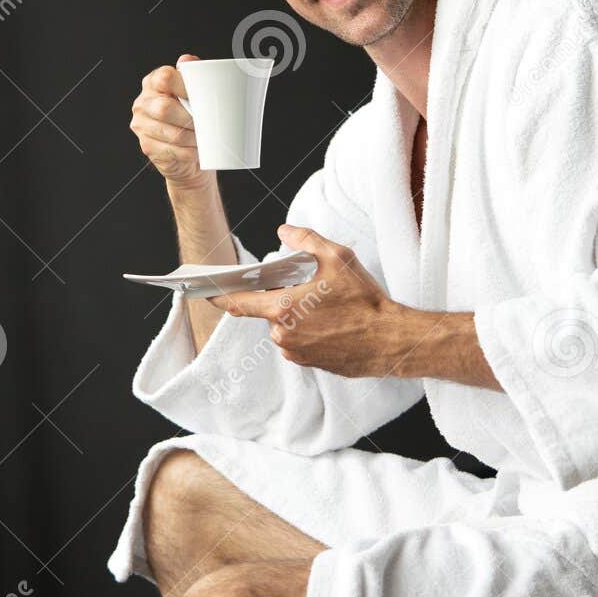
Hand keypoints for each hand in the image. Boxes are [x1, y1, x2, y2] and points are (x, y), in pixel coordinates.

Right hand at [131, 55, 210, 188]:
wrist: (186, 147)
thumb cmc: (189, 114)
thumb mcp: (192, 91)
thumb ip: (191, 74)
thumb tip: (187, 60)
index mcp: (152, 83)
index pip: (165, 78)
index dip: (185, 87)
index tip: (200, 97)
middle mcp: (143, 103)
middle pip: (165, 108)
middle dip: (189, 118)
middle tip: (205, 122)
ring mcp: (142, 126)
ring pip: (171, 133)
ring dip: (192, 137)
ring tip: (203, 137)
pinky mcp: (147, 146)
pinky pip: (171, 150)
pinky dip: (189, 152)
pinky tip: (196, 149)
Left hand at [206, 224, 418, 378]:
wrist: (391, 339)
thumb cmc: (364, 300)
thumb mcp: (337, 257)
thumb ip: (305, 240)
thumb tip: (283, 232)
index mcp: (282, 308)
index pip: (239, 303)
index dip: (220, 295)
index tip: (206, 290)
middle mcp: (283, 334)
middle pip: (270, 312)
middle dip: (283, 298)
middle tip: (311, 289)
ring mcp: (297, 352)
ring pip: (286, 328)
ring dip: (298, 316)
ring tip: (329, 308)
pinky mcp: (311, 364)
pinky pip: (300, 343)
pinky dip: (310, 332)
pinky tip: (334, 324)